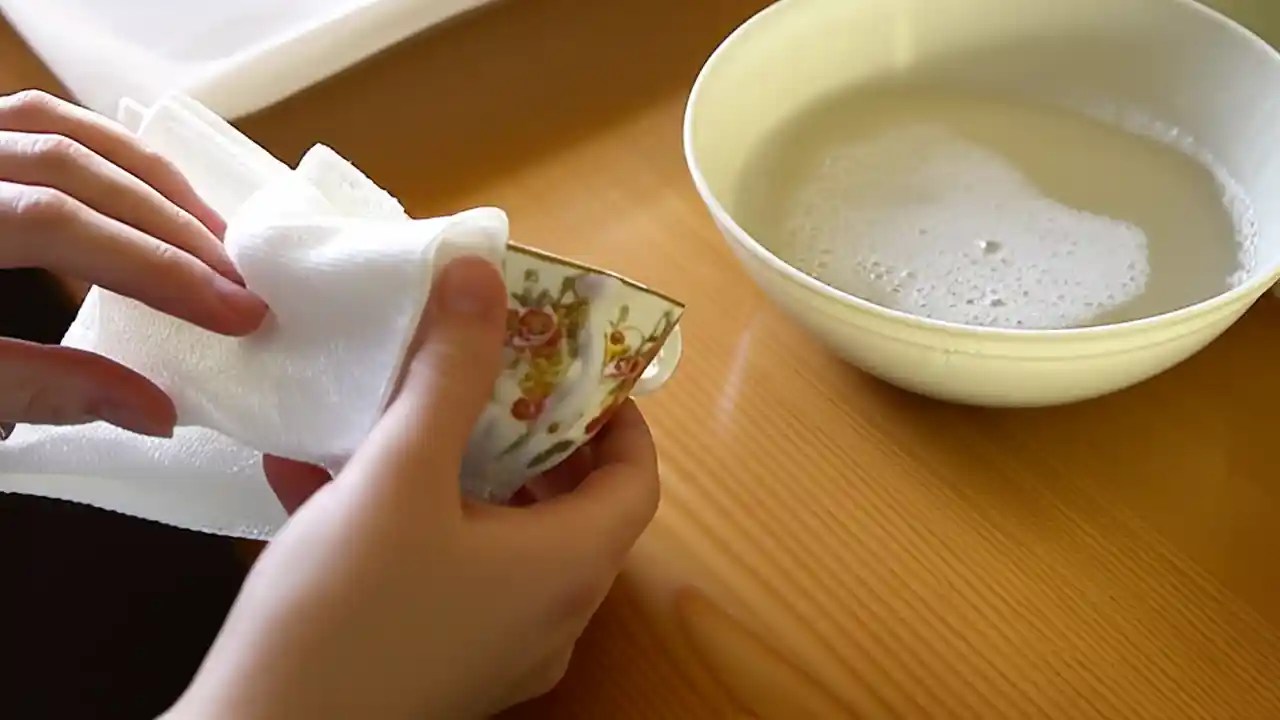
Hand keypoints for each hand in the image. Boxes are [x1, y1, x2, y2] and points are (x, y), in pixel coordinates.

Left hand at [0, 90, 265, 436]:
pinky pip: (45, 121)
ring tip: (214, 234)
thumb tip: (157, 413)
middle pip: (82, 173)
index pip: (67, 226)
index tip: (235, 313)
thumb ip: (43, 389)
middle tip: (243, 282)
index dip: (161, 269)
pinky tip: (150, 190)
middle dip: (175, 229)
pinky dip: (109, 151)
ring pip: (69, 132)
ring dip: (153, 181)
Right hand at [171, 257, 660, 718]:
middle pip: (568, 509)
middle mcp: (549, 617)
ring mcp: (496, 650)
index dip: (617, 417)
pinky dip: (409, 524)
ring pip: (498, 540)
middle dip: (529, 434)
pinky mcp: (439, 666)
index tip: (573, 366)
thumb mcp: (398, 476)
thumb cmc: (345, 611)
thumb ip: (447, 372)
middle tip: (487, 376)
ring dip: (456, 472)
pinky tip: (324, 481)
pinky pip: (444, 576)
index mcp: (566, 569)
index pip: (635, 480)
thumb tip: (483, 274)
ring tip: (404, 416)